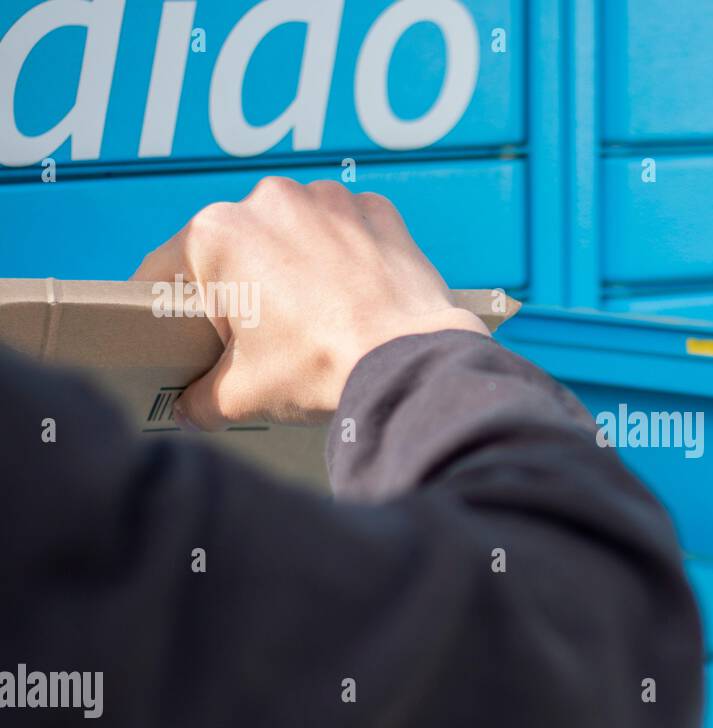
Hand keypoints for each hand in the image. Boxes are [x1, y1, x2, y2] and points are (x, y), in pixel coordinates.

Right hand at [131, 176, 487, 429]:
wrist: (411, 362)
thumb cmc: (320, 369)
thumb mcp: (242, 395)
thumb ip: (200, 398)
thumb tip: (190, 409)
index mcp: (217, 234)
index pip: (166, 271)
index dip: (166, 307)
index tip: (174, 330)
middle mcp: (269, 200)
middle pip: (236, 247)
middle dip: (240, 288)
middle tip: (258, 336)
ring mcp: (329, 199)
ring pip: (294, 234)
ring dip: (296, 266)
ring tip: (316, 318)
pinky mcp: (378, 211)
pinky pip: (348, 231)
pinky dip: (347, 257)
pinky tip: (356, 298)